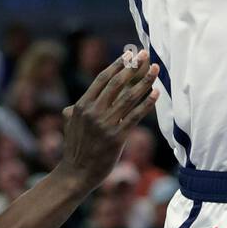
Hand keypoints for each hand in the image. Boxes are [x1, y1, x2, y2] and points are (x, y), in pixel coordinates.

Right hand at [60, 49, 158, 191]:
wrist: (76, 173)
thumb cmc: (75, 148)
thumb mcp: (70, 125)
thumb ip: (74, 111)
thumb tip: (74, 106)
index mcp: (81, 105)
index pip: (102, 79)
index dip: (117, 65)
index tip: (128, 54)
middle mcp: (93, 112)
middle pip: (117, 83)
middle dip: (133, 66)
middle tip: (145, 54)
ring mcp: (105, 124)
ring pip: (129, 97)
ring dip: (144, 81)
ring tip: (155, 69)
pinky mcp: (116, 137)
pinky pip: (135, 116)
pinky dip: (147, 103)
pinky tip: (156, 94)